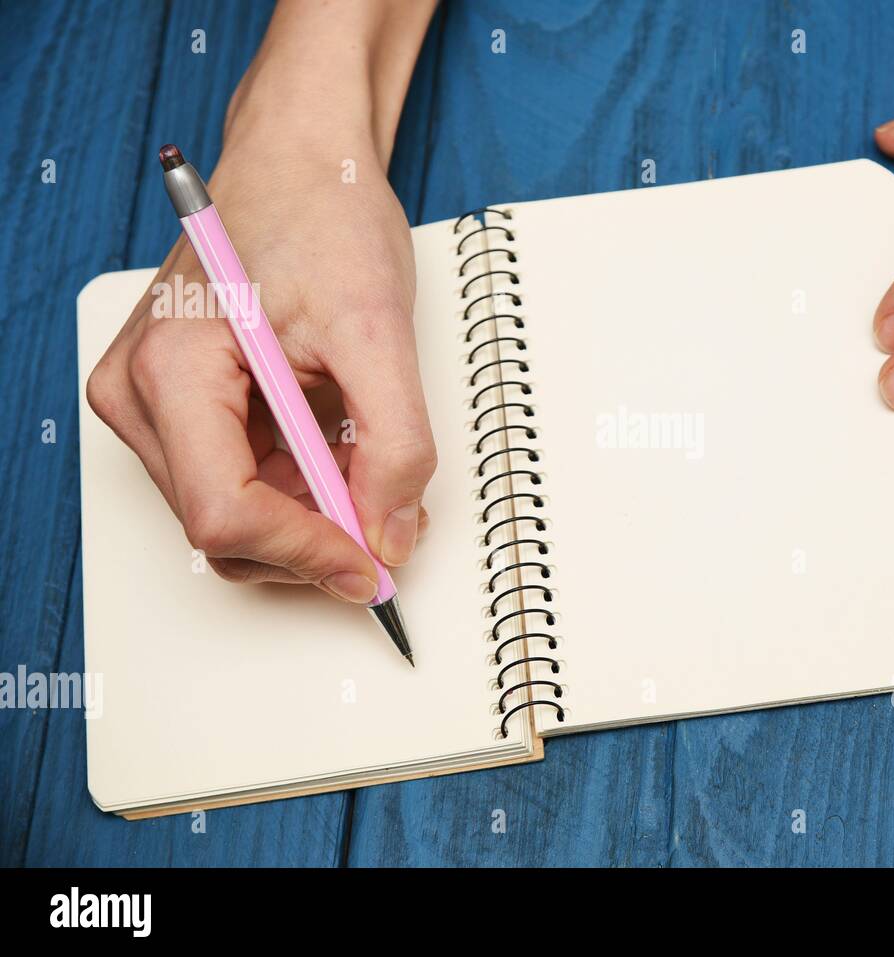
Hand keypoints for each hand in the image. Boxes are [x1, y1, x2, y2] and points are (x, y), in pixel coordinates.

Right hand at [87, 0, 437, 601]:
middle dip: (314, 540)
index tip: (370, 566)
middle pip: (223, 528)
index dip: (306, 553)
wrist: (301, 166)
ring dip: (311, 519)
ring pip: (233, 515)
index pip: (224, 514)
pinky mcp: (181, 406)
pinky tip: (341, 457)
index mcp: (171, 370)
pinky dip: (299, 491)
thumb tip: (389, 535)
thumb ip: (393, 445)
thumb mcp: (378, 331)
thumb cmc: (323, 218)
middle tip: (390, 526)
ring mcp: (153, 403)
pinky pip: (239, 482)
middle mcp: (140, 395)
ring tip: (372, 476)